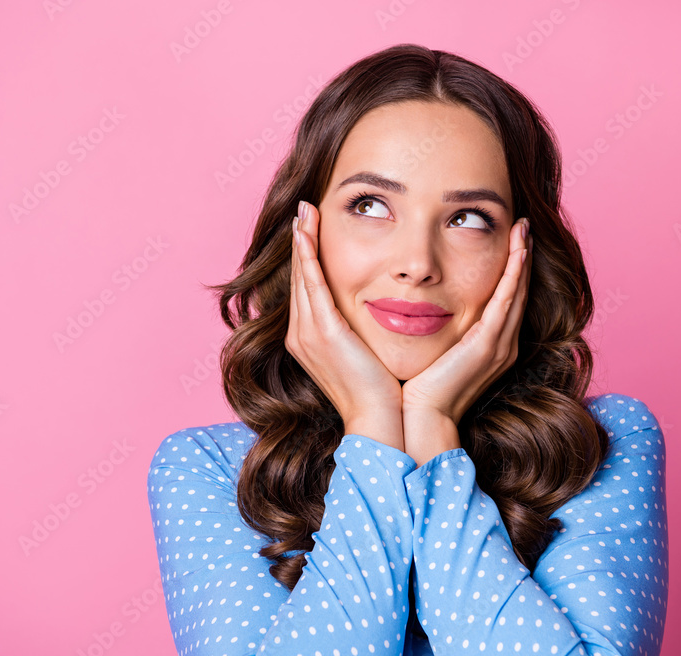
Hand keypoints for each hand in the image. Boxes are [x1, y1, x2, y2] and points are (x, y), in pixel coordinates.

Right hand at [286, 201, 403, 449]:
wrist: (378, 420)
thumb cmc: (380, 391)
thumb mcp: (363, 354)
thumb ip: (358, 331)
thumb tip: (370, 313)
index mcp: (310, 340)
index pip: (307, 288)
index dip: (306, 257)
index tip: (310, 229)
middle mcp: (302, 334)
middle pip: (300, 277)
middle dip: (301, 241)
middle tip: (304, 210)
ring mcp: (308, 334)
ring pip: (302, 276)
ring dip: (302, 240)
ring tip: (305, 213)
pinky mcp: (323, 332)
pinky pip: (312, 284)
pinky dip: (308, 256)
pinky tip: (307, 233)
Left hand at [401, 217, 532, 427]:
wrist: (421, 418)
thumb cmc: (419, 388)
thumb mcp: (435, 352)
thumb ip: (438, 330)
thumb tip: (421, 306)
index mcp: (490, 346)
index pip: (506, 298)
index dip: (511, 268)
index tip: (509, 239)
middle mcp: (501, 344)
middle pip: (518, 291)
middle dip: (521, 256)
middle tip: (523, 225)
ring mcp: (498, 345)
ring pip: (517, 292)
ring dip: (522, 257)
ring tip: (523, 229)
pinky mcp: (488, 346)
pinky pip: (506, 302)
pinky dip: (514, 275)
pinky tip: (518, 251)